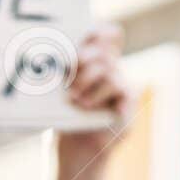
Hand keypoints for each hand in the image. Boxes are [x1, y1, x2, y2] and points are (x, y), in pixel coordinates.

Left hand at [56, 25, 134, 167]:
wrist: (77, 148)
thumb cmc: (66, 117)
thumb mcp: (60, 90)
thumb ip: (63, 70)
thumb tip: (51, 54)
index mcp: (94, 61)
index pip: (104, 34)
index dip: (98, 31)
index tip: (84, 37)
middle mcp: (110, 69)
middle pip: (102, 52)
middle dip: (83, 63)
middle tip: (68, 82)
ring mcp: (120, 84)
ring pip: (108, 70)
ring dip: (88, 83)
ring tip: (76, 101)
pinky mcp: (129, 101)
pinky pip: (120, 88)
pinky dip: (103, 97)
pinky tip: (95, 108)